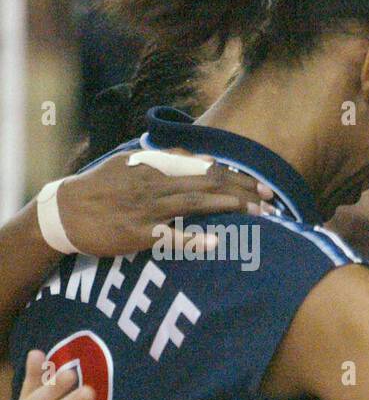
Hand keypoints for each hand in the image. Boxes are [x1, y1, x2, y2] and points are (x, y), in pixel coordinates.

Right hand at [57, 149, 272, 256]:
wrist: (63, 212)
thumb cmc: (103, 189)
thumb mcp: (133, 165)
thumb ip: (168, 159)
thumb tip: (203, 157)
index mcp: (156, 166)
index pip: (206, 169)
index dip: (238, 178)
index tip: (263, 187)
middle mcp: (155, 184)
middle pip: (208, 185)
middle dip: (244, 193)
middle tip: (273, 203)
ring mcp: (146, 209)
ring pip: (195, 205)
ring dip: (230, 208)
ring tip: (259, 216)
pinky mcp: (137, 233)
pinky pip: (170, 236)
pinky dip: (193, 240)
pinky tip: (216, 243)